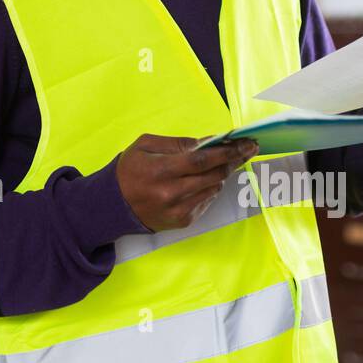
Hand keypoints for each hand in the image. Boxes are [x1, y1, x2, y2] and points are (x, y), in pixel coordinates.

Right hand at [115, 134, 258, 231]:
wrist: (113, 204)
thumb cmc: (129, 170)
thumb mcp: (145, 145)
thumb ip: (176, 143)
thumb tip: (207, 142)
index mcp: (162, 170)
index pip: (202, 160)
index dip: (227, 151)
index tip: (246, 142)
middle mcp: (172, 193)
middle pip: (214, 175)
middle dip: (234, 160)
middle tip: (248, 148)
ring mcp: (179, 209)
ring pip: (214, 188)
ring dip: (222, 173)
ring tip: (225, 161)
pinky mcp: (183, 220)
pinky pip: (206, 201)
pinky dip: (209, 187)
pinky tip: (204, 179)